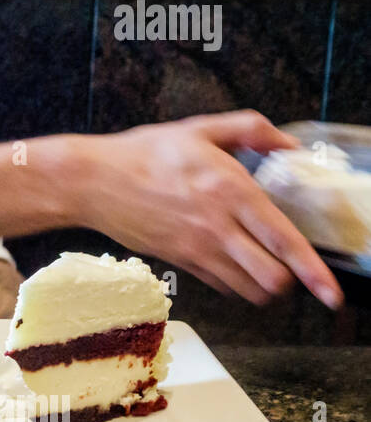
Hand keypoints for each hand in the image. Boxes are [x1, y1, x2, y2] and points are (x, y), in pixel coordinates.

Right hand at [74, 110, 342, 308]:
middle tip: (290, 267)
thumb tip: (288, 144)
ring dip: (264, 287)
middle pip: (271, 278)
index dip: (313, 273)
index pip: (284, 241)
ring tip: (265, 270)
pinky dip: (236, 284)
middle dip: (289, 280)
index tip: (329, 293)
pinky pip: (221, 286)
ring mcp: (197, 248)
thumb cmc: (142, 154)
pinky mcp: (179, 260)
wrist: (92, 181)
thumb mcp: (198, 129)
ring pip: (248, 290)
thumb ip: (250, 129)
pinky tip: (233, 265)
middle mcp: (218, 226)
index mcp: (231, 190)